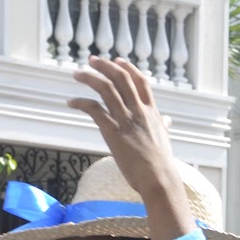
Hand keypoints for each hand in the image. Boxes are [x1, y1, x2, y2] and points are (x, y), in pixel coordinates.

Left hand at [68, 58, 185, 239]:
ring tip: (77, 74)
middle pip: (121, 78)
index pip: (141, 81)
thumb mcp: (164, 139)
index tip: (117, 60)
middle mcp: (139, 111)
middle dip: (105, 66)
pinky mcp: (113, 131)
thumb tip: (168, 121)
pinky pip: (94, 109)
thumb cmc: (162, 164)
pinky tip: (71, 102)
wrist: (159, 179)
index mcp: (151, 112)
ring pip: (106, 88)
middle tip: (92, 60)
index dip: (128, 68)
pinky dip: (80, 102)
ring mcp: (126, 119)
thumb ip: (163, 126)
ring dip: (90, 77)